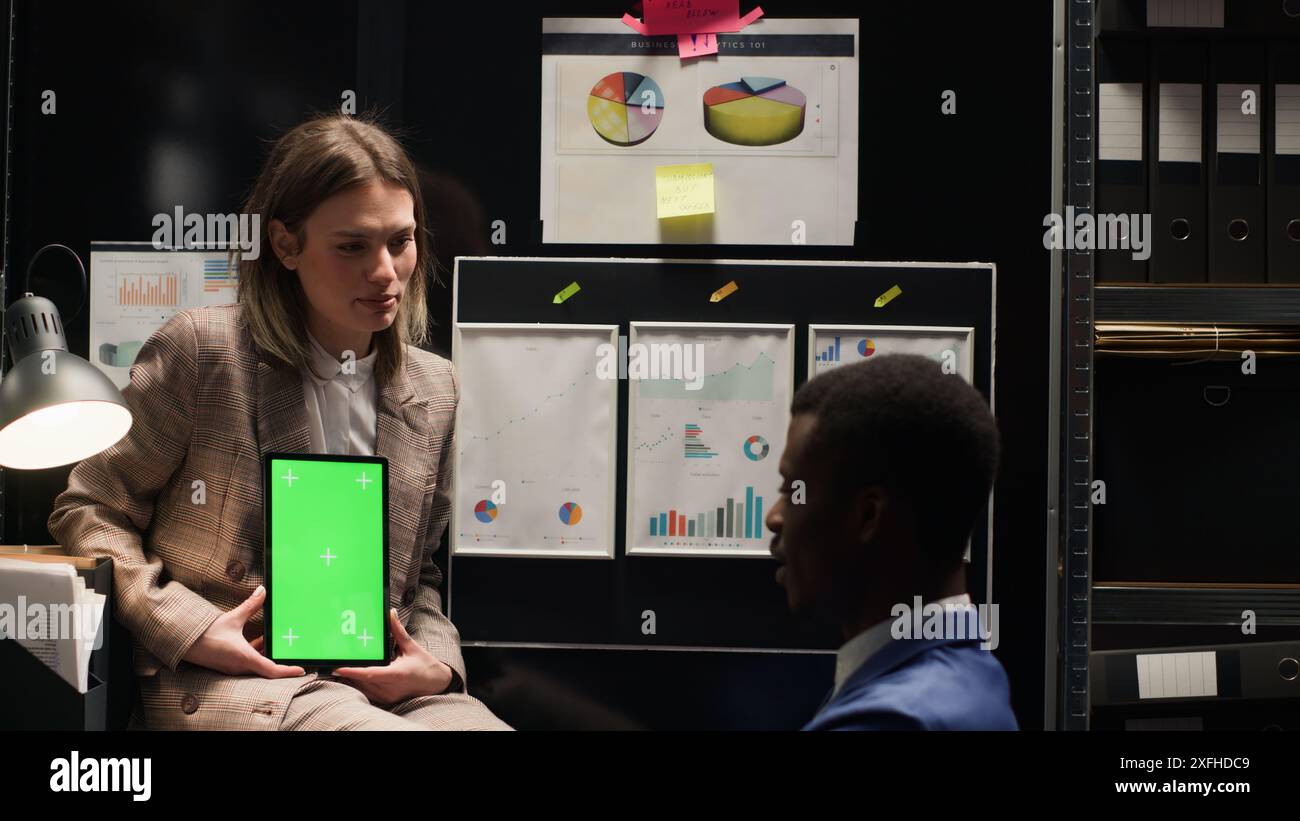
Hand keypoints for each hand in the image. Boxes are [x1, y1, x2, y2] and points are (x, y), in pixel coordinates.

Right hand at [182, 585, 305, 677]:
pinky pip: (248, 661)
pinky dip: (257, 652)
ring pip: (258, 664)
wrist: (184, 642)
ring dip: (268, 655)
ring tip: (281, 643)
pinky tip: (261, 640)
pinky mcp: (229, 664)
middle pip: (267, 668)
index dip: (288, 671)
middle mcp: (241, 666)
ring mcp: (234, 667)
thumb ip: (250, 605)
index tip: (302, 669)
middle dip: (282, 662)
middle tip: (297, 655)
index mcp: (244, 658)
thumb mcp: (232, 618)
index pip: (272, 670)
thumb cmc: (206, 633)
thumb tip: (262, 591)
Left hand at [332, 609, 453, 704]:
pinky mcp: (386, 699)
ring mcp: (388, 696)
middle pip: (362, 682)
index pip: (370, 674)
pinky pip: (367, 693)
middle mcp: (391, 688)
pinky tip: (352, 676)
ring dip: (351, 679)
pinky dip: (359, 685)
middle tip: (334, 662)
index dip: (352, 672)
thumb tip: (391, 614)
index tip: (338, 667)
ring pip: (363, 689)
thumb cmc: (425, 665)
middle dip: (347, 673)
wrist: (436, 683)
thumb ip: (398, 631)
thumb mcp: (412, 647)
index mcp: (397, 674)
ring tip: (340, 668)